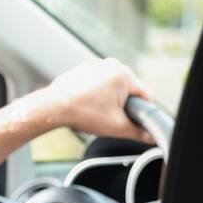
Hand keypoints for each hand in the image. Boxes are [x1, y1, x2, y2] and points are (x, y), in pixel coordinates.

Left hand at [30, 57, 154, 144]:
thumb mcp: (117, 127)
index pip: (145, 96)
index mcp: (125, 75)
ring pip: (113, 89)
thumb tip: (150, 136)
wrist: (53, 107)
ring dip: (109, 101)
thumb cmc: (83, 113)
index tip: (132, 121)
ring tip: (95, 112)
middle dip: (122, 106)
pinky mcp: (84, 69)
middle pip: (129, 92)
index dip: (142, 112)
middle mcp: (113, 65)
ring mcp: (97, 65)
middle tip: (108, 118)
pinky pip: (98, 85)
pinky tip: (87, 105)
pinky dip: (96, 95)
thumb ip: (138, 132)